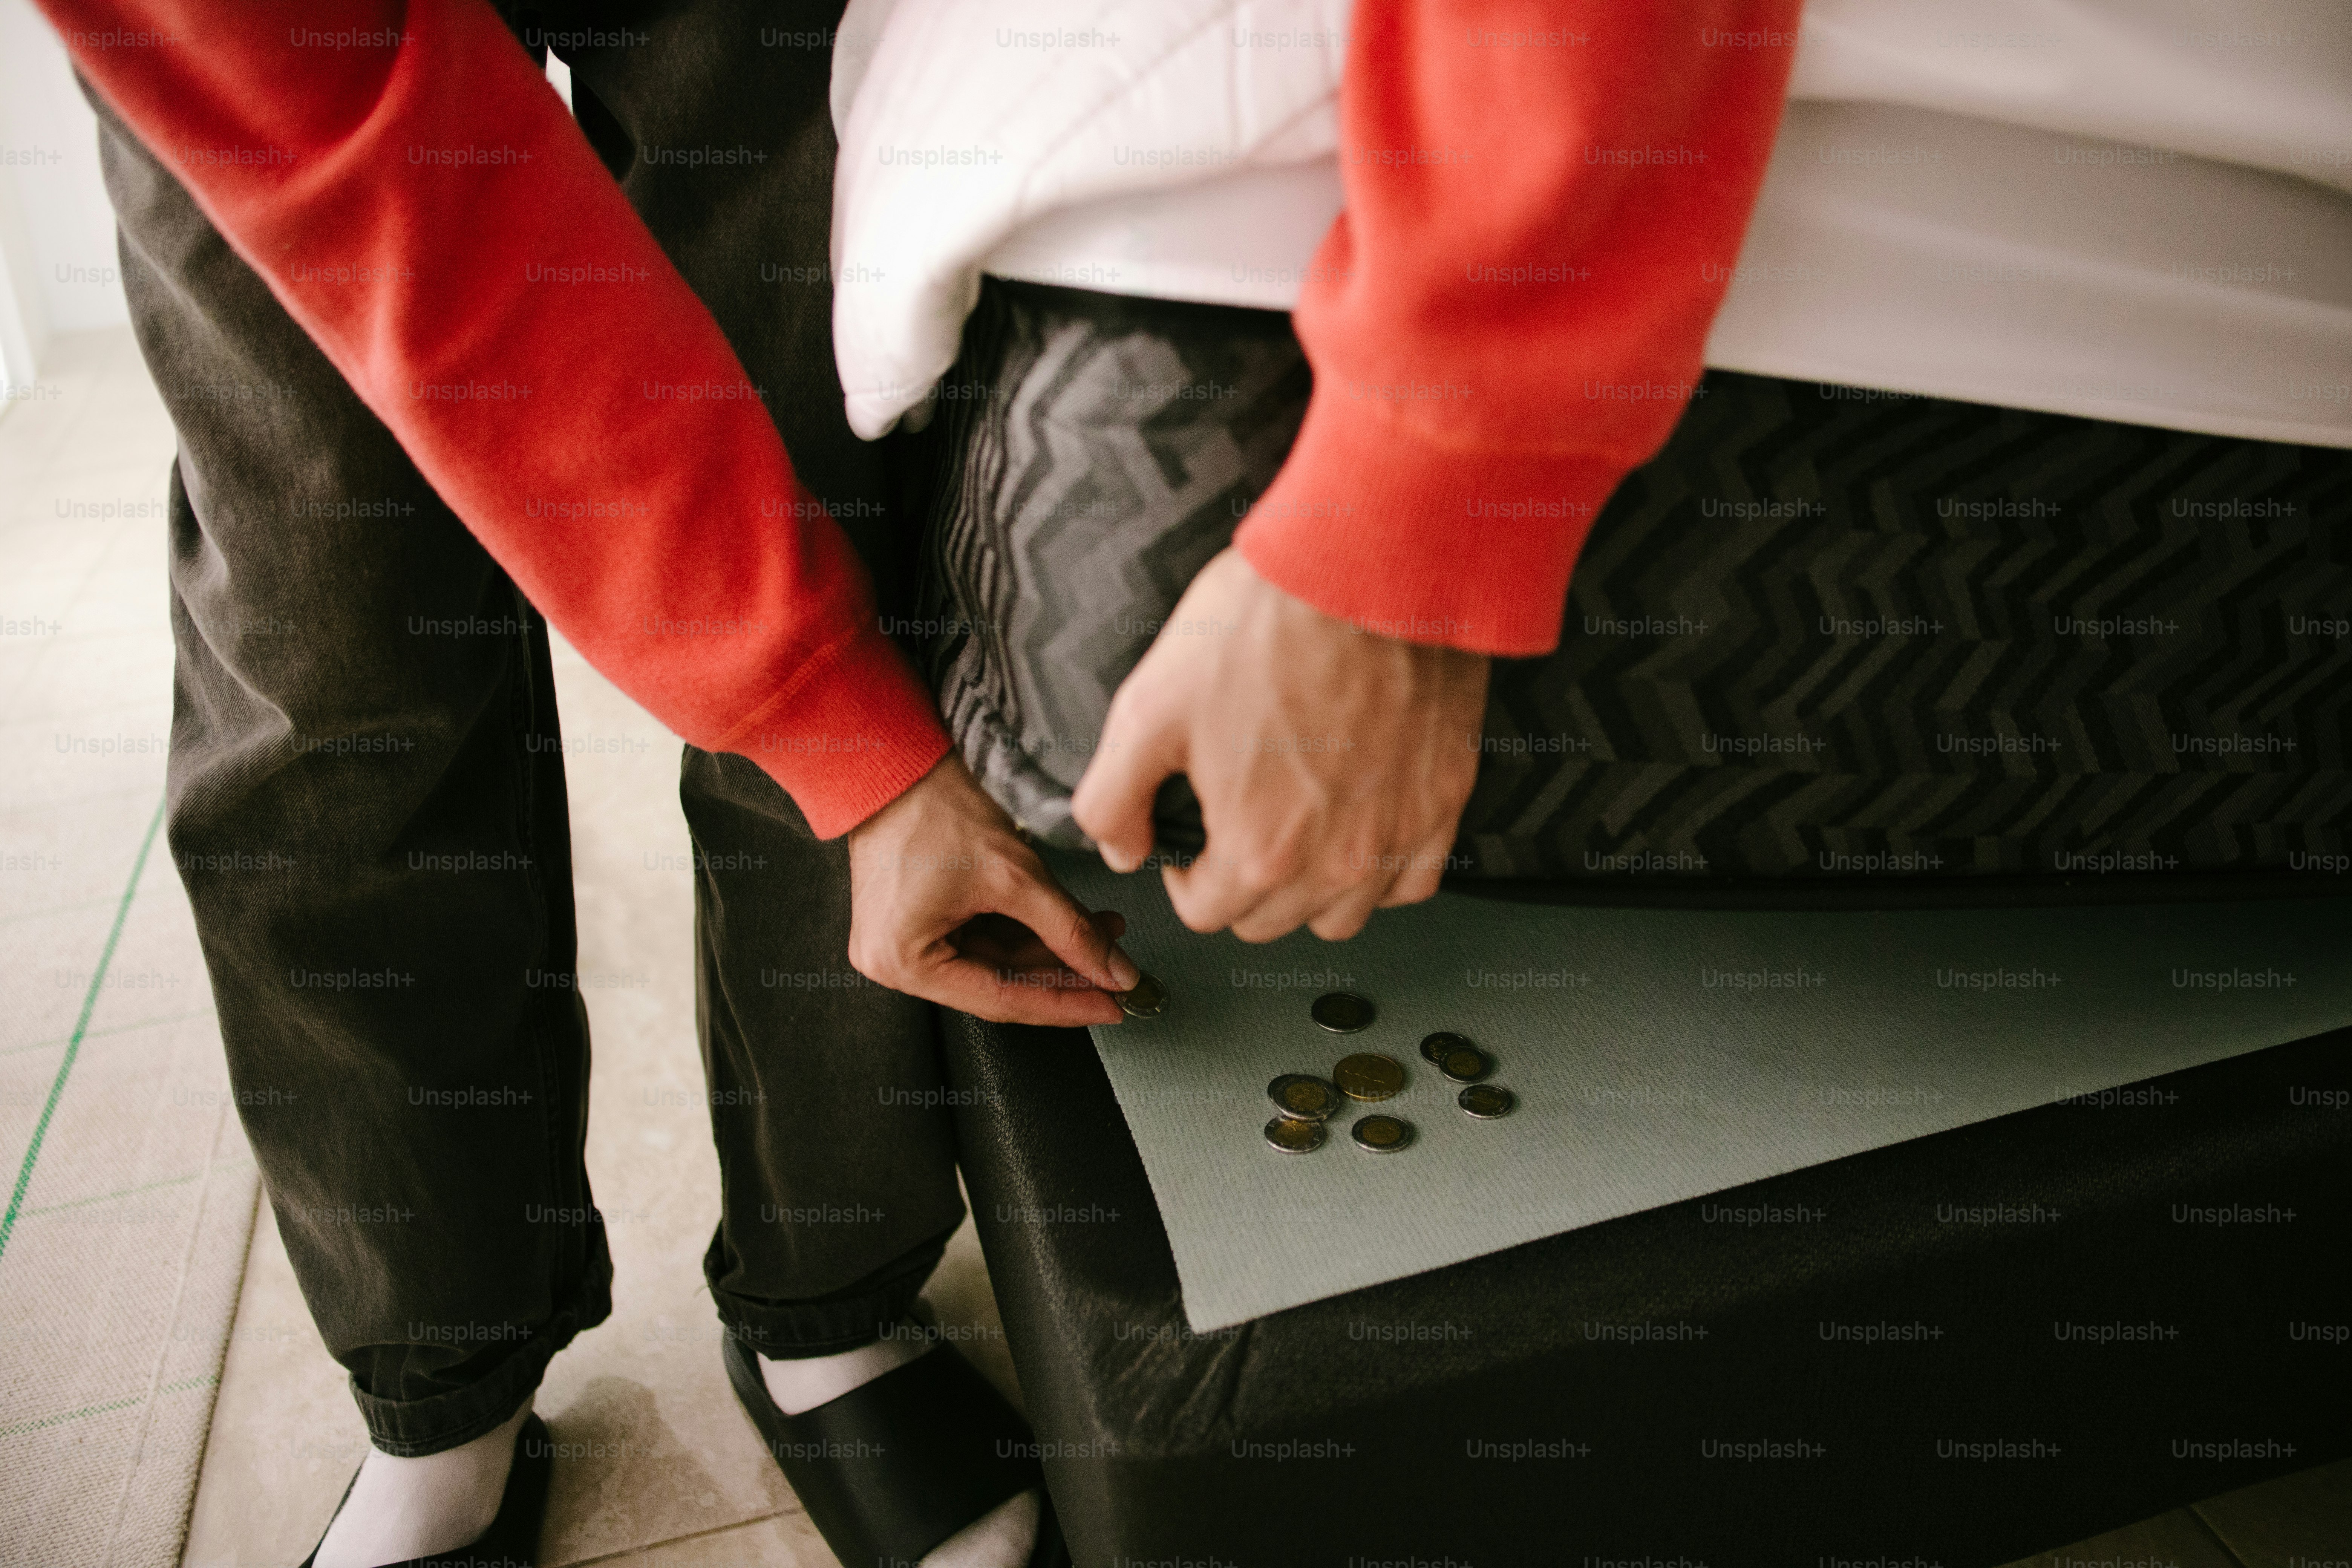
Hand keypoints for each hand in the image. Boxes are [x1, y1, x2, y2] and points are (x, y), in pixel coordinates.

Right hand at [847, 753, 1139, 1024]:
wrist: (897, 760)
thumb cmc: (934, 806)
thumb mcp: (1015, 874)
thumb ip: (1071, 930)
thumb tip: (1114, 972)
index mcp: (905, 961)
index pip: (1003, 999)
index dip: (1066, 1005)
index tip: (1112, 1005)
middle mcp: (895, 961)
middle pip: (1001, 983)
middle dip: (1064, 971)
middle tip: (1116, 970)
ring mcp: (905, 940)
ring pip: (997, 960)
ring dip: (1051, 947)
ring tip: (1102, 932)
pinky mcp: (918, 919)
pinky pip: (981, 937)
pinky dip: (1025, 929)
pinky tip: (1068, 921)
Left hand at [1072, 548, 1488, 942]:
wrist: (1370, 570)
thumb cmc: (1261, 628)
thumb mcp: (1148, 708)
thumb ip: (1114, 798)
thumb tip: (1121, 851)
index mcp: (1260, 851)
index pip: (1205, 912)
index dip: (1183, 874)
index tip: (1187, 835)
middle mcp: (1337, 864)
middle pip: (1271, 920)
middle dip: (1239, 883)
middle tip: (1232, 821)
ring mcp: (1398, 836)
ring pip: (1342, 913)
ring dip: (1309, 888)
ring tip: (1292, 827)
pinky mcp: (1442, 802)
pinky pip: (1412, 880)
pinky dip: (1381, 869)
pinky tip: (1357, 825)